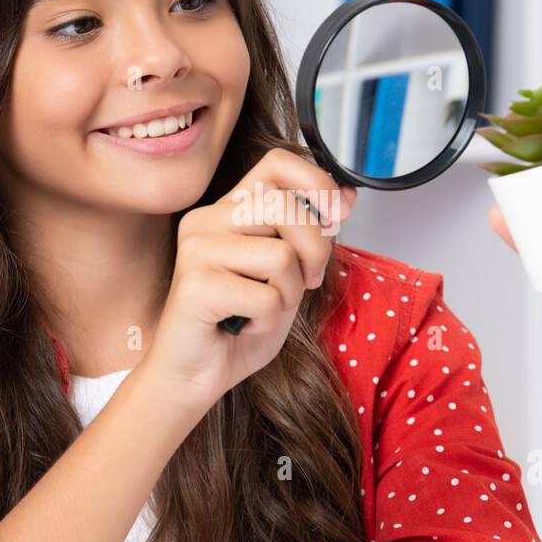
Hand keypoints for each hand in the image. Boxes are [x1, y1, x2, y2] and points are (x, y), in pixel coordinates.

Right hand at [139, 147, 357, 426]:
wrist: (193, 378)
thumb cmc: (239, 327)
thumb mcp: (288, 274)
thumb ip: (310, 235)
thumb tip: (349, 195)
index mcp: (227, 210)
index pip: (277, 163)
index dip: (317, 183)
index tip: (336, 217)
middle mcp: (206, 220)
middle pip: (286, 207)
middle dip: (316, 251)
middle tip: (307, 284)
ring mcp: (196, 249)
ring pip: (281, 254)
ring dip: (288, 293)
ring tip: (263, 310)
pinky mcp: (195, 284)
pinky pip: (265, 295)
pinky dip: (268, 320)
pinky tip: (243, 326)